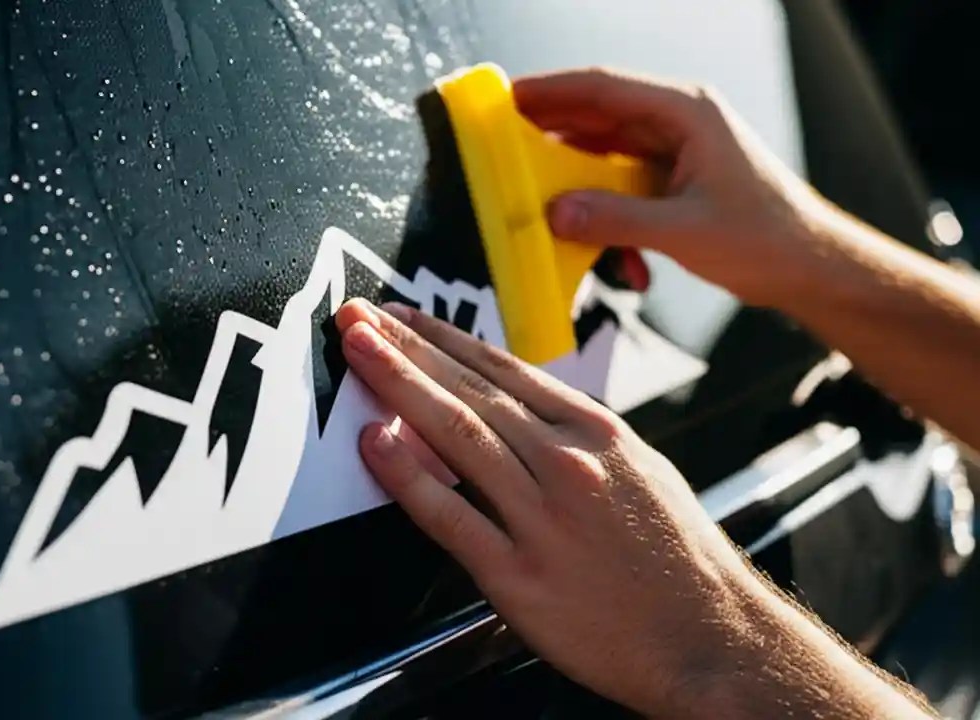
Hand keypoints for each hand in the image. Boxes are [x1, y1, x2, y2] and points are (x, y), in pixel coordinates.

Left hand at [336, 298, 760, 715]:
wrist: (714, 641)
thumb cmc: (679, 561)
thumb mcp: (641, 471)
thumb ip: (578, 437)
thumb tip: (518, 411)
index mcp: (597, 432)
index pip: (504, 369)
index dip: (445, 338)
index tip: (404, 317)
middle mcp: (568, 463)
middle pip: (471, 390)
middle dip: (407, 346)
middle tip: (358, 317)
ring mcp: (542, 517)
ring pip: (457, 433)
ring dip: (398, 384)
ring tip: (358, 351)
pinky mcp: (519, 575)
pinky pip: (450, 517)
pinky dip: (407, 476)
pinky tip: (373, 443)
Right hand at [514, 67, 838, 308]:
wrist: (811, 269)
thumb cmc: (768, 239)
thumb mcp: (684, 231)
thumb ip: (617, 220)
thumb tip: (557, 214)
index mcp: (686, 114)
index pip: (603, 88)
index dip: (550, 91)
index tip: (505, 99)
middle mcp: (677, 125)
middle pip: (596, 119)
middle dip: (550, 138)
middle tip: (502, 151)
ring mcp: (674, 155)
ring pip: (604, 159)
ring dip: (580, 194)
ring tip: (550, 217)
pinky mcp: (673, 186)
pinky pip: (621, 194)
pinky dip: (611, 226)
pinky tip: (625, 267)